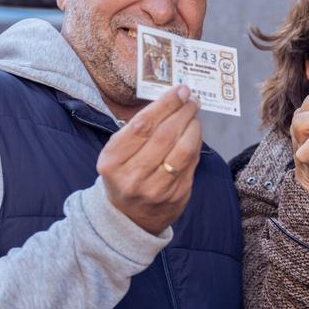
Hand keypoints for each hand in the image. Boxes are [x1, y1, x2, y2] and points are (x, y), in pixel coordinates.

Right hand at [97, 85, 201, 234]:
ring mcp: (157, 190)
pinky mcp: (177, 197)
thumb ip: (138, 129)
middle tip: (192, 99)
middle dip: (183, 112)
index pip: (143, 125)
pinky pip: (192, 163)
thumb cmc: (123, 174)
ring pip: (183, 150)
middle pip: (165, 135)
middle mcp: (133, 177)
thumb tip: (173, 100)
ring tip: (194, 116)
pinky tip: (193, 134)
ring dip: (194, 127)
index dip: (166, 104)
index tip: (180, 90)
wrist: (128, 218)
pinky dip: (196, 144)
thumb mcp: (117, 153)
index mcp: (113, 161)